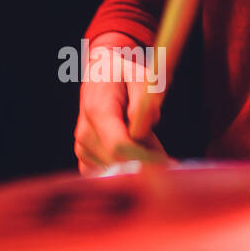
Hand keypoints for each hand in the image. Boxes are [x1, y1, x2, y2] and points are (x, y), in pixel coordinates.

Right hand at [74, 33, 169, 175]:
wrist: (98, 77)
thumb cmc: (124, 76)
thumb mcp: (139, 76)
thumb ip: (145, 98)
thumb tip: (146, 124)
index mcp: (98, 111)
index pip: (119, 147)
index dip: (145, 159)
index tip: (168, 163)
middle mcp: (85, 133)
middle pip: (122, 163)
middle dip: (146, 160)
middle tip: (160, 147)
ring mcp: (82, 149)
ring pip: (118, 172)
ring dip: (137, 163)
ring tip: (142, 140)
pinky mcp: (84, 160)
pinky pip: (110, 175)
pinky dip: (125, 167)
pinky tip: (129, 149)